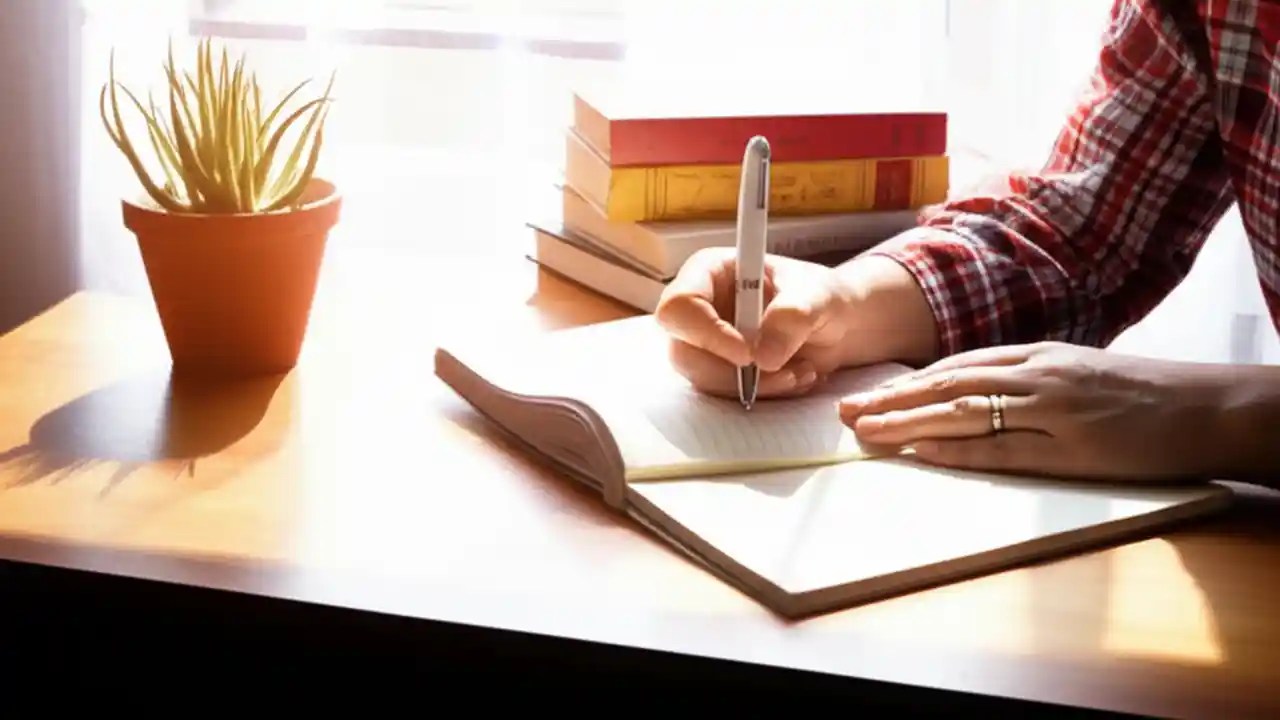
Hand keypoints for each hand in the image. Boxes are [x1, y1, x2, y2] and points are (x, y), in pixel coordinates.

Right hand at [654, 248, 852, 398]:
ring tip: (799, 372)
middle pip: (683, 351)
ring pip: (704, 380)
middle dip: (732, 373)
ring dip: (755, 387)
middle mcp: (699, 309)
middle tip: (781, 371)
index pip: (679, 305)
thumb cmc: (822, 296)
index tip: (747, 354)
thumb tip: (762, 357)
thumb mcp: (817, 296)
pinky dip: (764, 395)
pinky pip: (726, 395)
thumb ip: (792, 317)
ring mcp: (706, 344)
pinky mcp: (721, 371)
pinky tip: (795, 377)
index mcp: (709, 273)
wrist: (839, 325)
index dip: (706, 333)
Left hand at [836, 341, 1225, 480]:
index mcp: (1037, 356)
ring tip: (866, 432)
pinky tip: (921, 454)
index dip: (908, 382)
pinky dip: (956, 450)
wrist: (1205, 406)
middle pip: (947, 385)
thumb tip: (976, 392)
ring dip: (908, 424)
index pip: (956, 366)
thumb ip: (1029, 378)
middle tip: (846, 412)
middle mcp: (1035, 375)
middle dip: (892, 400)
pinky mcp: (1070, 446)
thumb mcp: (1078, 372)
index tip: (869, 393)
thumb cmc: (1141, 394)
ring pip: (963, 412)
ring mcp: (1051, 408)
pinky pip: (1001, 447)